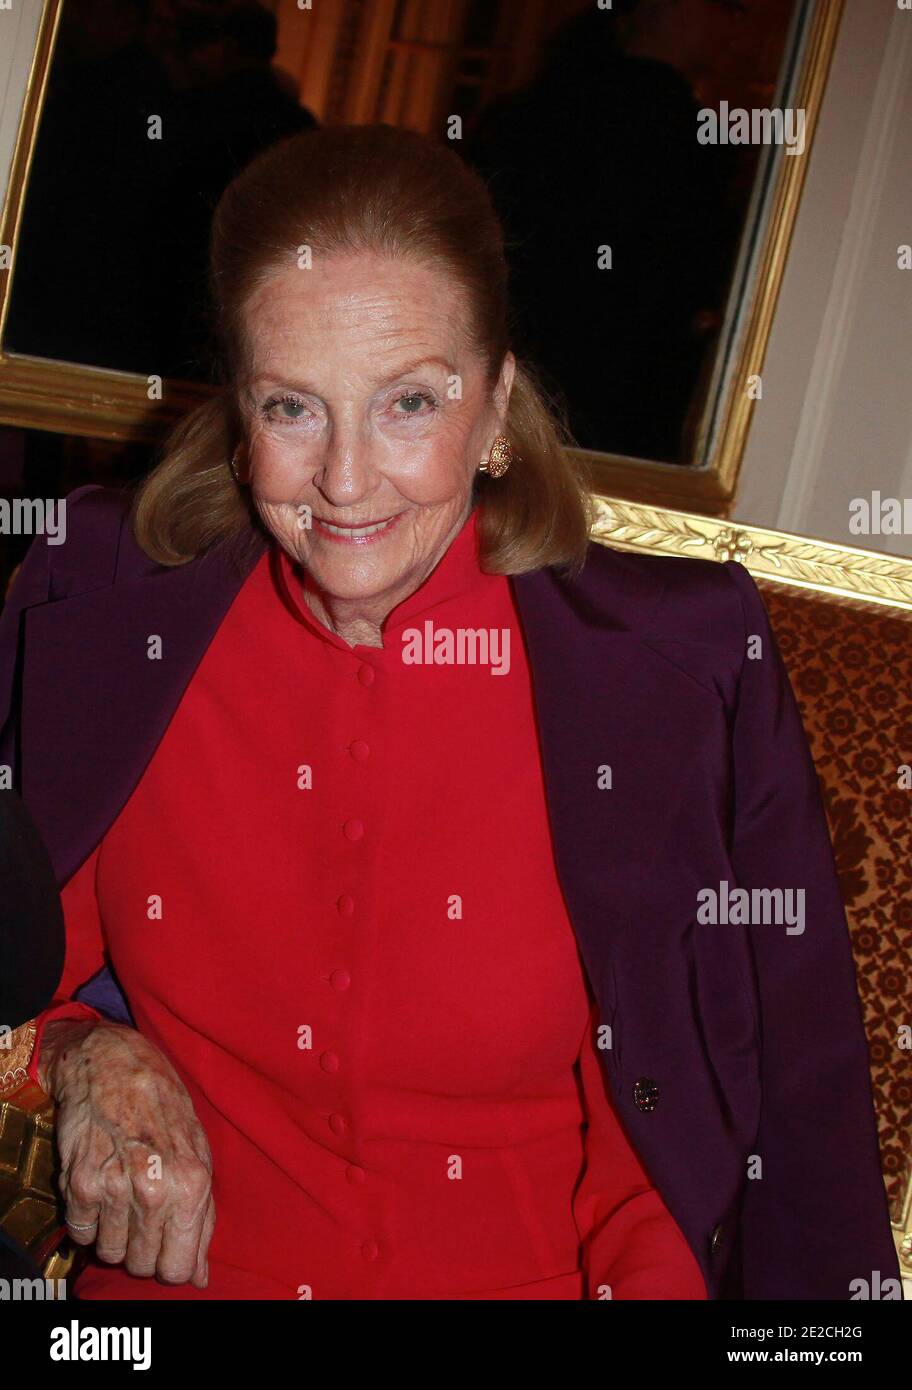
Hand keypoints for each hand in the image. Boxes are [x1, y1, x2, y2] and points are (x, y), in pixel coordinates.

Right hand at [39, 1019, 213, 1287]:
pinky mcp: (79, 1184)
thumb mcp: (199, 1153)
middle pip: (143, 1265)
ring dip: (115, 1234)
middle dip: (143, 1248)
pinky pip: (82, 1233)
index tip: (166, 1247)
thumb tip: (199, 1276)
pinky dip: (89, 1220)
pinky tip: (101, 1186)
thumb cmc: (165, 1108)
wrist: (115, 1065)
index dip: (172, 1265)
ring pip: (111, 1253)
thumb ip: (202, 1218)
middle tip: (143, 1213)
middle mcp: (154, 1191)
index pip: (178, 1269)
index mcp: (192, 1185)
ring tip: (123, 1194)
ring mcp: (114, 1189)